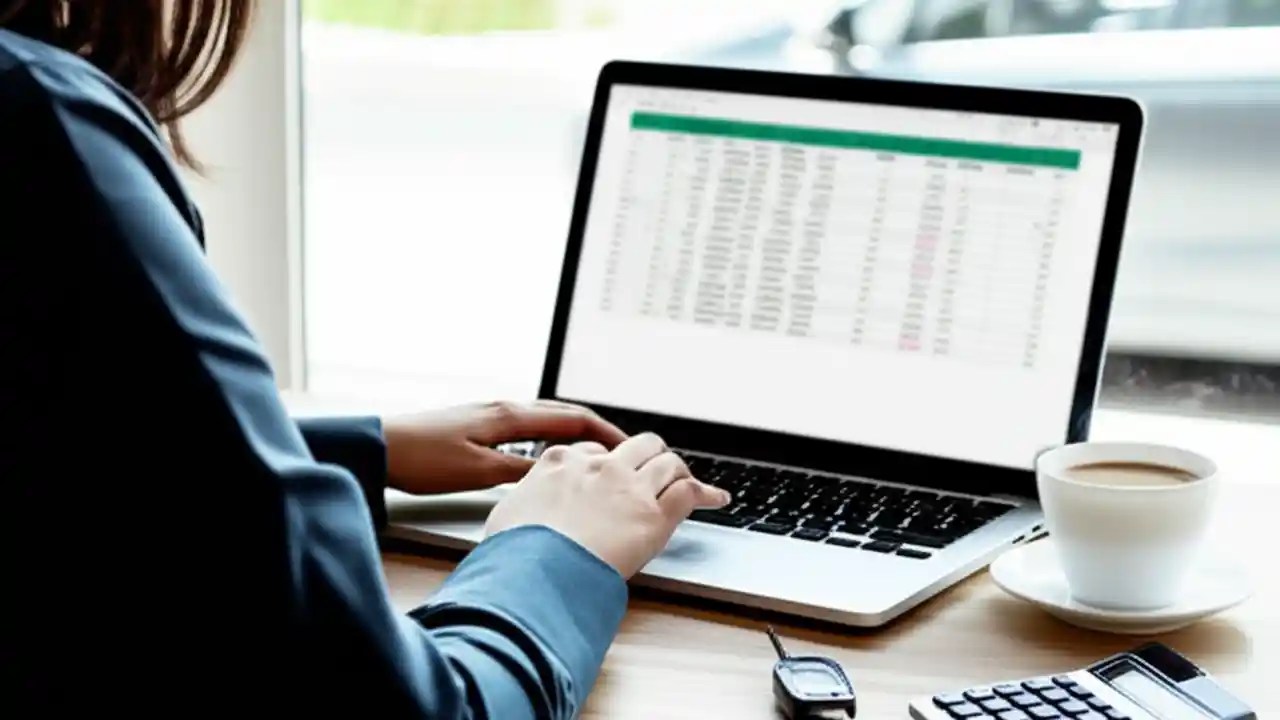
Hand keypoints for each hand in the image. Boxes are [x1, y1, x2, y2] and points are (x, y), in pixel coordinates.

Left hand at [383, 400, 626, 495]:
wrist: (382, 446)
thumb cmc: (423, 457)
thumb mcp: (477, 472)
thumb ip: (519, 473)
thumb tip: (557, 476)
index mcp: (510, 417)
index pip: (573, 420)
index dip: (606, 435)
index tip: (629, 449)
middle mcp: (505, 409)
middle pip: (565, 415)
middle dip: (598, 432)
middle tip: (623, 452)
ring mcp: (492, 415)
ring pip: (548, 420)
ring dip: (576, 435)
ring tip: (595, 456)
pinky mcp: (480, 426)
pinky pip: (530, 428)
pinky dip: (552, 439)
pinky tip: (549, 456)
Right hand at [484, 433, 730, 577]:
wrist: (539, 571)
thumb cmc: (517, 553)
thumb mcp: (506, 518)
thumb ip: (522, 508)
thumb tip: (518, 519)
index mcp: (561, 463)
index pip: (594, 449)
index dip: (608, 462)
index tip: (614, 472)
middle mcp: (600, 467)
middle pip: (639, 445)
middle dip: (650, 456)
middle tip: (655, 472)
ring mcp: (630, 487)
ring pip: (669, 462)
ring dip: (679, 472)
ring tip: (687, 482)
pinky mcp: (655, 515)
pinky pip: (690, 492)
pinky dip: (708, 494)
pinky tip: (718, 499)